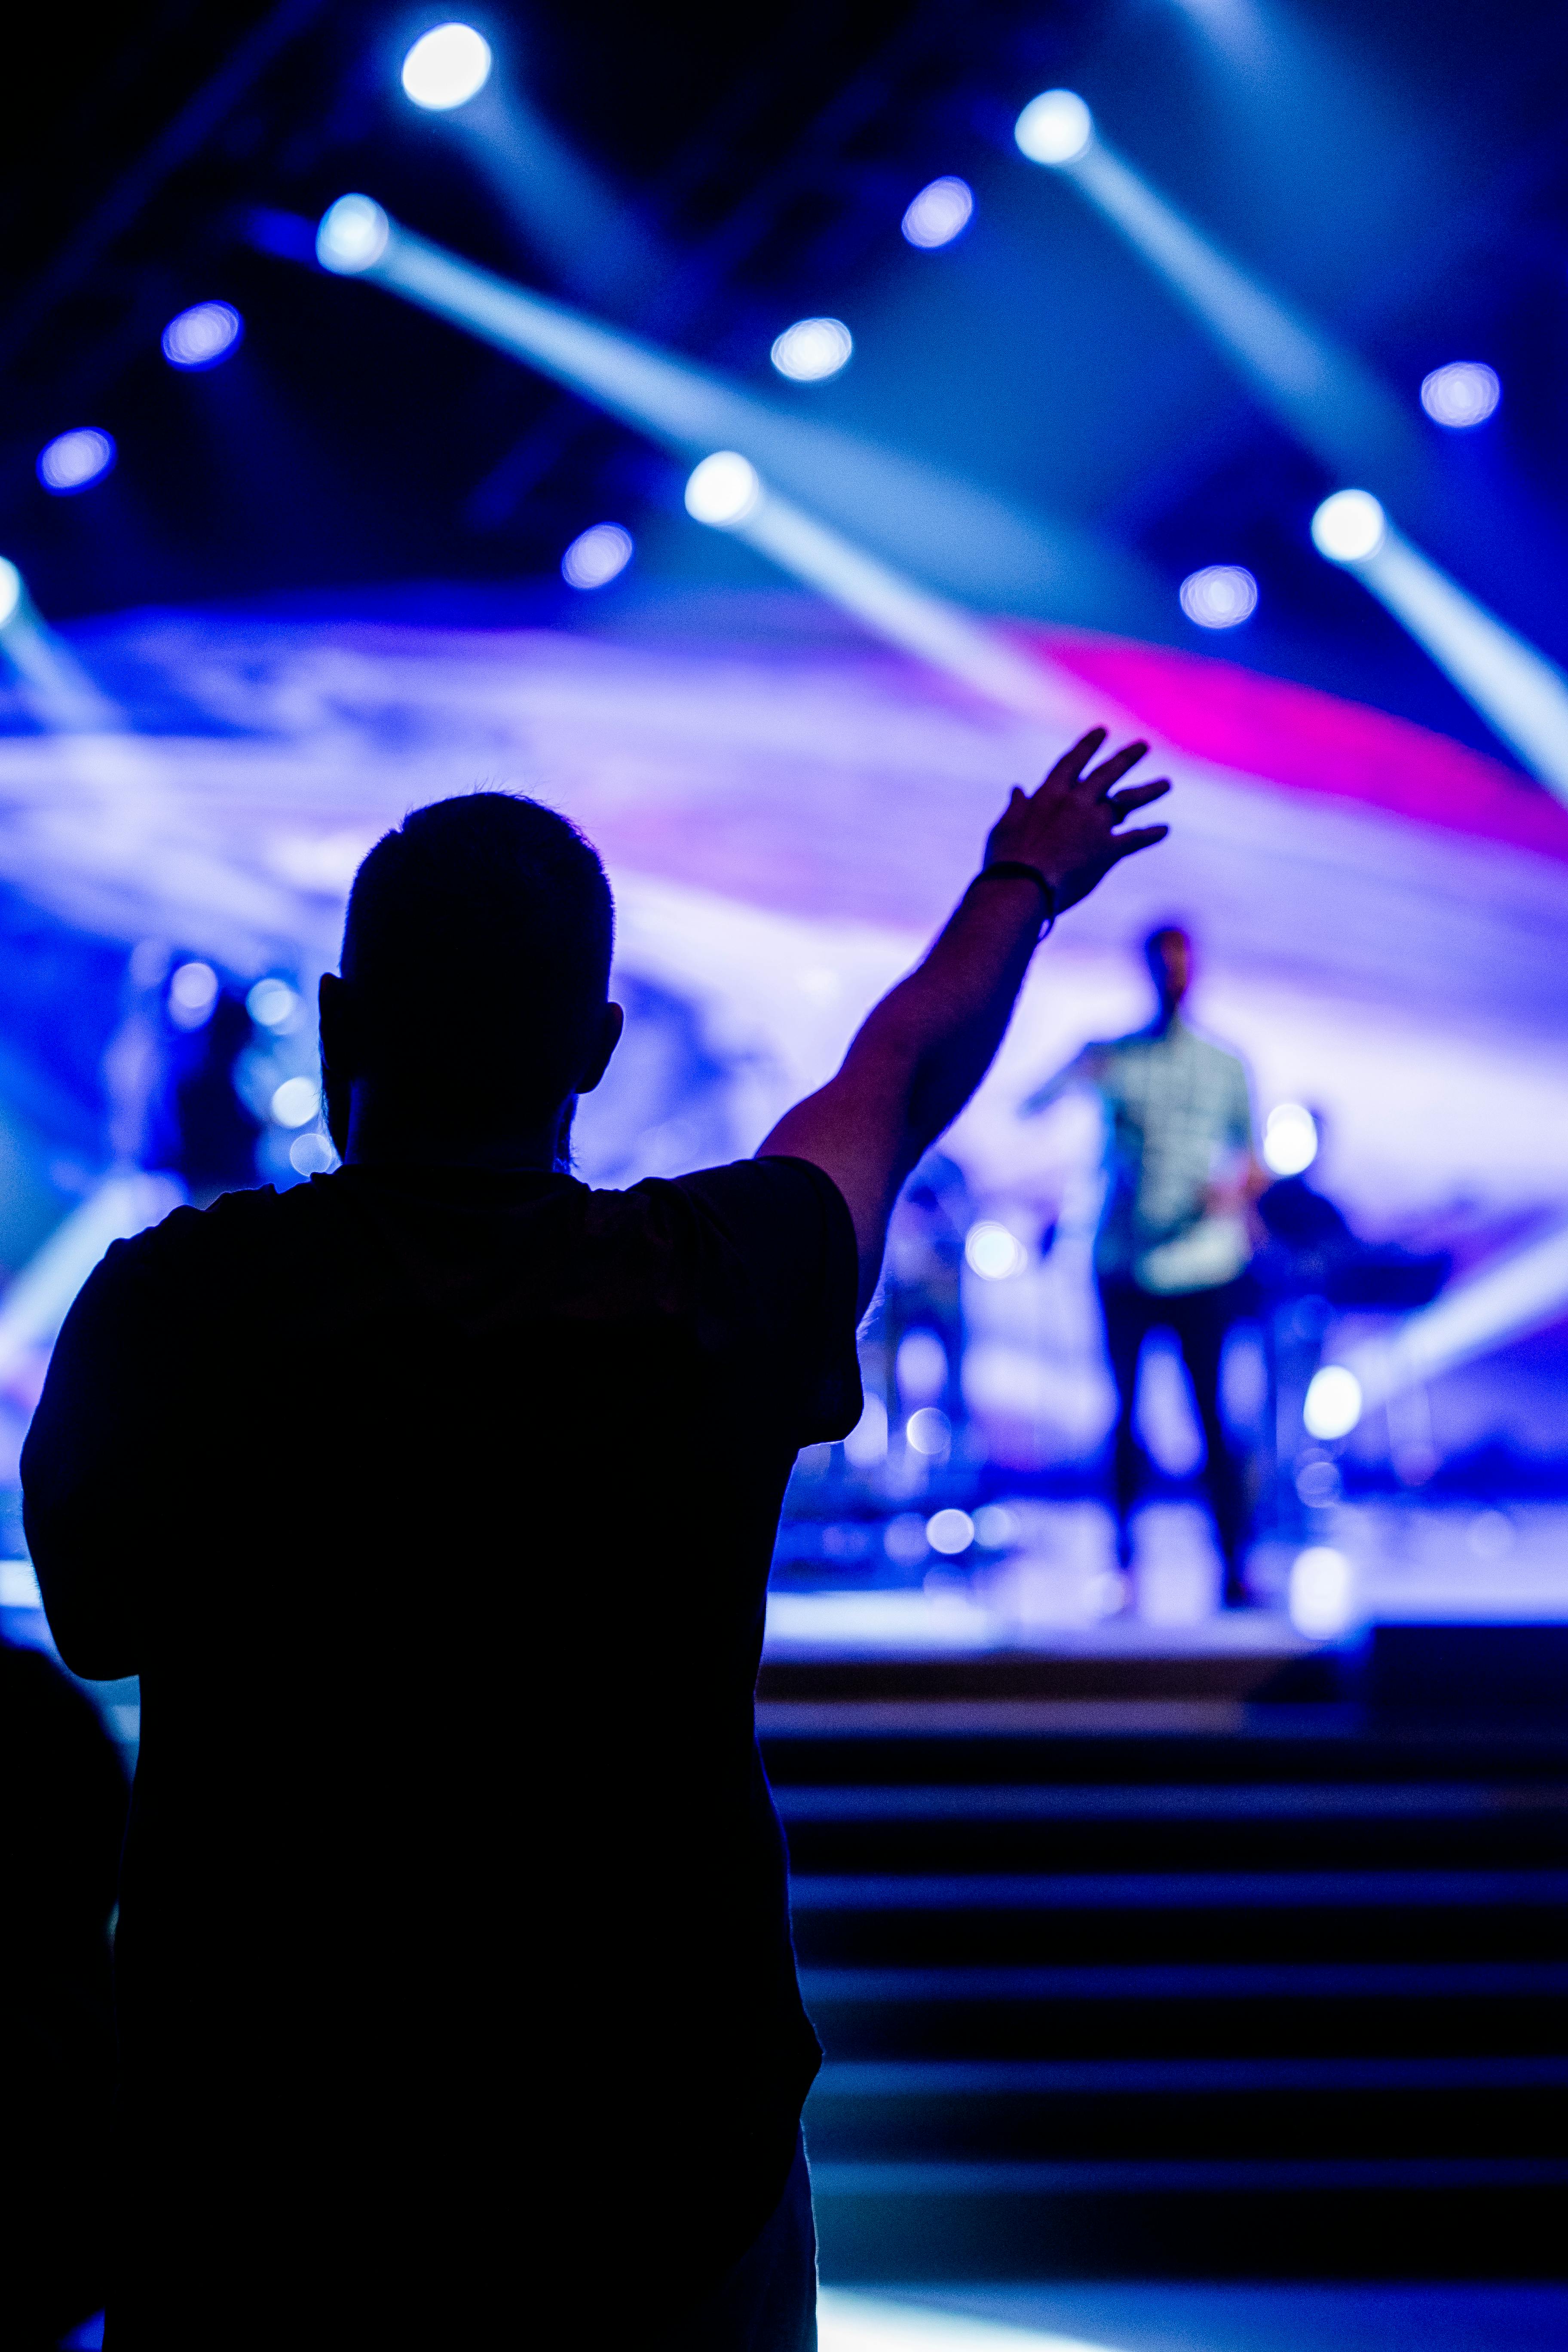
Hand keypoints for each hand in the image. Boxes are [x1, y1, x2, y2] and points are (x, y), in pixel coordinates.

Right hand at [985, 728, 1169, 914]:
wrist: (1022, 887)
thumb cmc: (1006, 860)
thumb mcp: (1005, 827)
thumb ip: (1016, 807)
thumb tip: (1017, 789)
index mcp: (1049, 793)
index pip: (1073, 762)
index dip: (1088, 746)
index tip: (1102, 731)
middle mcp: (1076, 802)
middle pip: (1107, 774)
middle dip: (1126, 758)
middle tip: (1143, 746)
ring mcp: (1094, 824)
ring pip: (1127, 801)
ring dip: (1149, 790)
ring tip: (1166, 783)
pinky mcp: (1108, 849)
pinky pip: (1135, 838)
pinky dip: (1151, 834)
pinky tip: (1164, 829)